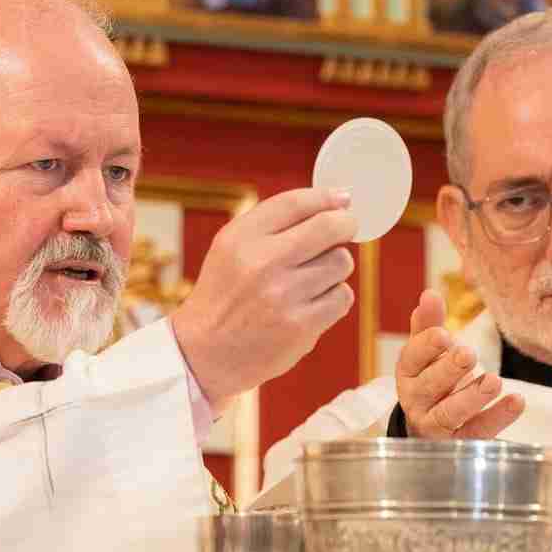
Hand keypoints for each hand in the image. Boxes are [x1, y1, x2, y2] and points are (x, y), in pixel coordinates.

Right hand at [171, 188, 355, 405]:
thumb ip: (273, 223)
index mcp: (240, 238)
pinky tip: (313, 303)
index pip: (295, 203)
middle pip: (329, 228)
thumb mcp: (230, 248)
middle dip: (345, 226)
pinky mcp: (301, 327)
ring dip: (334, 268)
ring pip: (341, 263)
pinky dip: (334, 298)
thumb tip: (336, 202)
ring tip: (312, 279)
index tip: (342, 200)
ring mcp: (283, 296)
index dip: (327, 197)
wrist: (205, 353)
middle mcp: (261, 264)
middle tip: (344, 231)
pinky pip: (342, 297)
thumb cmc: (225, 295)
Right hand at [395, 290, 523, 438]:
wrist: (429, 426)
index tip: (443, 335)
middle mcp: (417, 400)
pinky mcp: (459, 442)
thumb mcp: (428, 353)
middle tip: (468, 354)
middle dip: (448, 370)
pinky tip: (517, 401)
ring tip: (495, 380)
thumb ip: (429, 325)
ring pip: (449, 414)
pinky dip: (498, 417)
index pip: (412, 358)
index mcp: (409, 372)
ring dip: (472, 397)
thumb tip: (429, 294)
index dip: (426, 347)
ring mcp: (435, 424)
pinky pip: (477, 432)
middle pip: (429, 386)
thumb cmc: (431, 379)